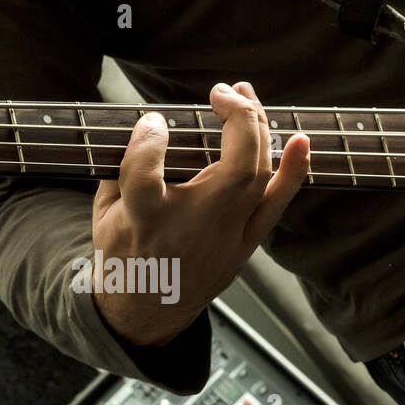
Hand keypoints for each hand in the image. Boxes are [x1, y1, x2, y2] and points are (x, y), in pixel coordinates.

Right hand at [90, 81, 310, 345]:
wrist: (146, 311)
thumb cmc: (124, 256)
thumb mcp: (103, 213)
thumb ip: (121, 168)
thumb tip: (148, 122)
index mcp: (144, 220)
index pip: (146, 172)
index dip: (148, 139)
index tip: (152, 122)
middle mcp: (190, 227)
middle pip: (232, 170)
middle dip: (237, 121)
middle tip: (220, 93)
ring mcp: (224, 237)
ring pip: (258, 178)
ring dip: (258, 129)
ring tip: (244, 98)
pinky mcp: (244, 245)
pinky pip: (276, 205)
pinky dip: (293, 172)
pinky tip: (300, 140)